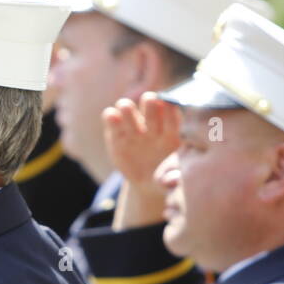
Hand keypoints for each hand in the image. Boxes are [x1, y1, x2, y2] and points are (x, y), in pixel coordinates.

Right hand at [102, 94, 180, 228]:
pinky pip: (111, 119)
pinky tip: (112, 118)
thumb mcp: (169, 182)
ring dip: (128, 108)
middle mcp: (152, 126)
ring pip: (128, 109)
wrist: (145, 182)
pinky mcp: (115, 134)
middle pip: (151, 105)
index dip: (171, 111)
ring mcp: (133, 129)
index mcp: (170, 134)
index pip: (172, 117)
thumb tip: (171, 181)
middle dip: (150, 103)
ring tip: (126, 109)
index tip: (170, 105)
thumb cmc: (163, 178)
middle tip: (150, 101)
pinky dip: (110, 116)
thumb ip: (170, 180)